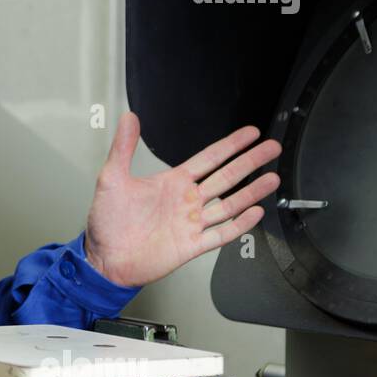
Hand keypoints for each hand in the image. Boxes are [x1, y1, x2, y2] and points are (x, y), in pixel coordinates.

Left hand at [83, 112, 281, 286]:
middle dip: (250, 161)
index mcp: (172, 183)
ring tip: (273, 178)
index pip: (208, 158)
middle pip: (227, 177)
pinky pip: (221, 233)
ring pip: (230, 204)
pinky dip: (240, 224)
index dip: (230, 145)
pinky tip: (255, 213)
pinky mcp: (192, 245)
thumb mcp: (111, 178)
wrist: (104, 258)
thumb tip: (128, 118)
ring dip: (252, 191)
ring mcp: (191, 223)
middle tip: (272, 148)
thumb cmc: (106, 222)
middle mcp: (186, 201)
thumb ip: (122, 148)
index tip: (250, 133)